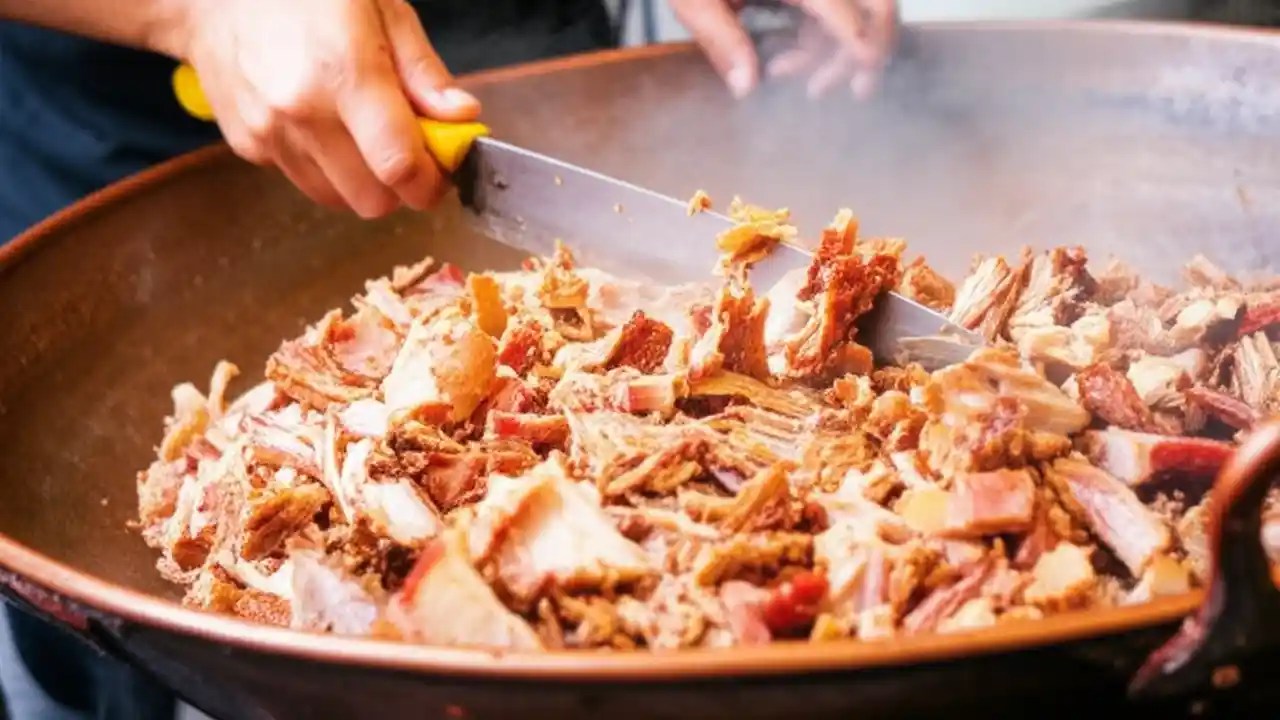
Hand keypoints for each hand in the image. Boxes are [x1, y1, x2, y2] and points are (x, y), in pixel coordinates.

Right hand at [174, 0, 479, 216]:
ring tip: (362, 134)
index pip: (399, 166)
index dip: (432, 183)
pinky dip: (325, 168)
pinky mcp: (247, 146)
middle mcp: (303, 114)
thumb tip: (462, 118)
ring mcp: (270, 134)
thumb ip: (423, 71)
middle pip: (372, 200)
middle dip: (400, 188)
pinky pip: (303, 180)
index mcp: (345, 74)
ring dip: (362, 182)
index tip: (444, 171)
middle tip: (407, 151)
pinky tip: (322, 124)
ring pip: (338, 199)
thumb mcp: (381, 8)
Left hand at [670, 0, 898, 99]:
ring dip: (838, 49)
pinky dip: (824, 37)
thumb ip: (721, 39)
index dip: (860, 36)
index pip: (839, 3)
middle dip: (870, 45)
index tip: (868, 68)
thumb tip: (746, 86)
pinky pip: (836, 9)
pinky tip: (787, 60)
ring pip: (860, 8)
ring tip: (784, 74)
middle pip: (874, 0)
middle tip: (849, 90)